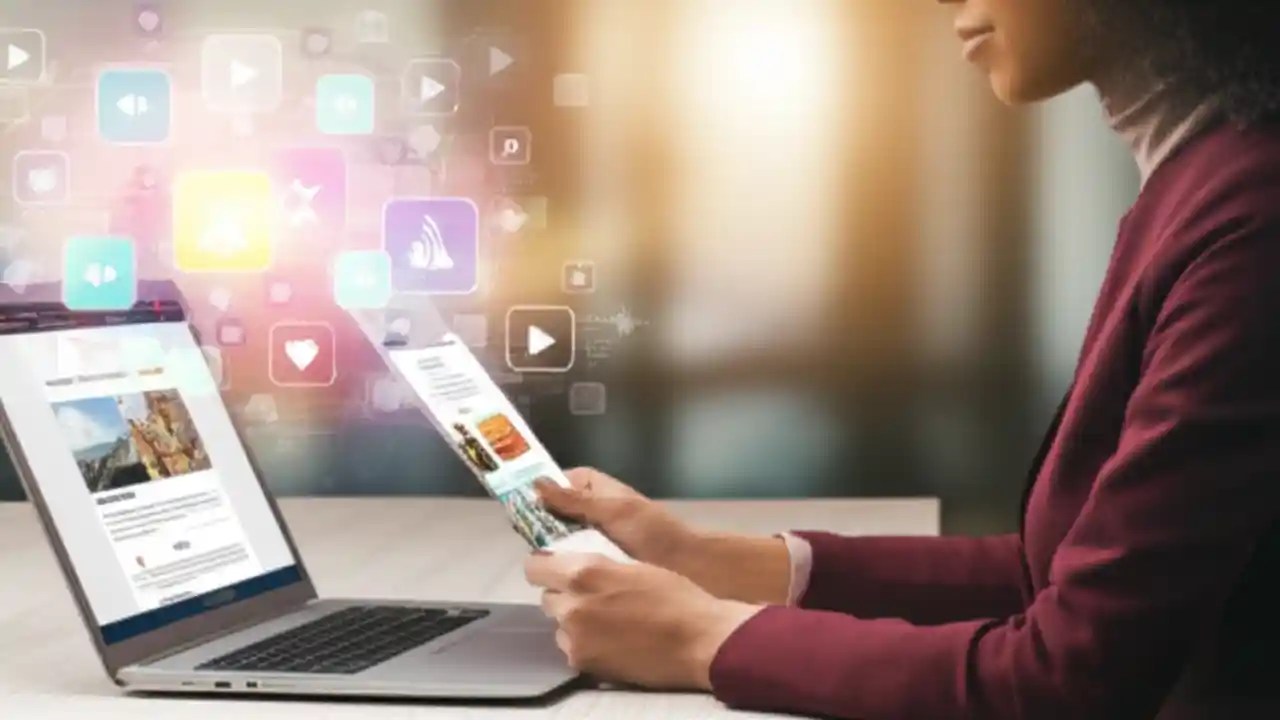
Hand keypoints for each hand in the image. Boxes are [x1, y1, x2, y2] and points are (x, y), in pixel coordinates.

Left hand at [526, 552, 761, 689]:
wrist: (700, 640)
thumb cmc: (676, 597)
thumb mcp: (634, 566)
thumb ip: (598, 567)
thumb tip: (574, 568)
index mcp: (585, 571)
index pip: (535, 567)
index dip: (545, 569)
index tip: (556, 573)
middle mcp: (572, 603)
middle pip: (548, 598)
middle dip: (565, 597)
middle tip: (594, 600)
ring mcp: (575, 636)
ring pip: (559, 624)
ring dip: (574, 622)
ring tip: (607, 625)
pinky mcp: (583, 662)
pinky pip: (571, 648)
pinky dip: (585, 645)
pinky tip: (612, 644)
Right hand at [536, 468, 699, 567]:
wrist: (689, 567)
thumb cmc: (654, 532)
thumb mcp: (614, 510)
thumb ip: (576, 500)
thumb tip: (536, 483)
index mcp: (600, 489)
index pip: (563, 480)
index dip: (544, 487)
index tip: (523, 502)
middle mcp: (595, 510)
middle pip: (558, 510)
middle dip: (544, 521)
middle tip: (526, 537)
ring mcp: (598, 536)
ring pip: (563, 536)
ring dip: (554, 546)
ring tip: (539, 559)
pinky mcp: (600, 561)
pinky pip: (575, 558)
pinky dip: (566, 564)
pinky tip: (556, 575)